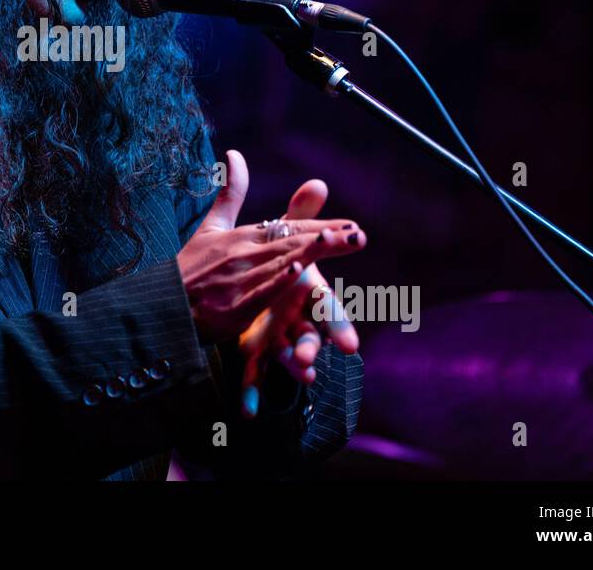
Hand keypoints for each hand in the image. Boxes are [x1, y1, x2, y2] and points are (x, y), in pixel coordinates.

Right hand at [177, 151, 361, 344]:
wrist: (161, 306)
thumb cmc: (189, 267)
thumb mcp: (211, 227)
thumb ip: (231, 193)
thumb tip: (234, 154)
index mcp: (242, 235)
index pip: (288, 227)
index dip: (321, 226)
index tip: (351, 225)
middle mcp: (243, 254)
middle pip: (292, 242)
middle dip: (328, 239)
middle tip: (359, 234)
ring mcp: (239, 280)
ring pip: (280, 262)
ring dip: (310, 253)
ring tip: (338, 244)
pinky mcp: (233, 307)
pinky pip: (258, 292)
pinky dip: (276, 281)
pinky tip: (296, 273)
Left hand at [238, 178, 363, 418]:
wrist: (243, 291)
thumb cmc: (277, 267)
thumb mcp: (283, 238)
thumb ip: (299, 214)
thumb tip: (318, 181)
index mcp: (304, 290)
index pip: (325, 307)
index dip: (337, 326)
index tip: (349, 348)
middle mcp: (295, 316)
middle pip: (311, 333)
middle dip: (318, 349)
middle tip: (327, 371)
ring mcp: (275, 335)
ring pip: (286, 354)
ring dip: (292, 368)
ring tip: (297, 380)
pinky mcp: (252, 349)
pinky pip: (252, 372)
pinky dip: (251, 392)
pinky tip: (247, 411)